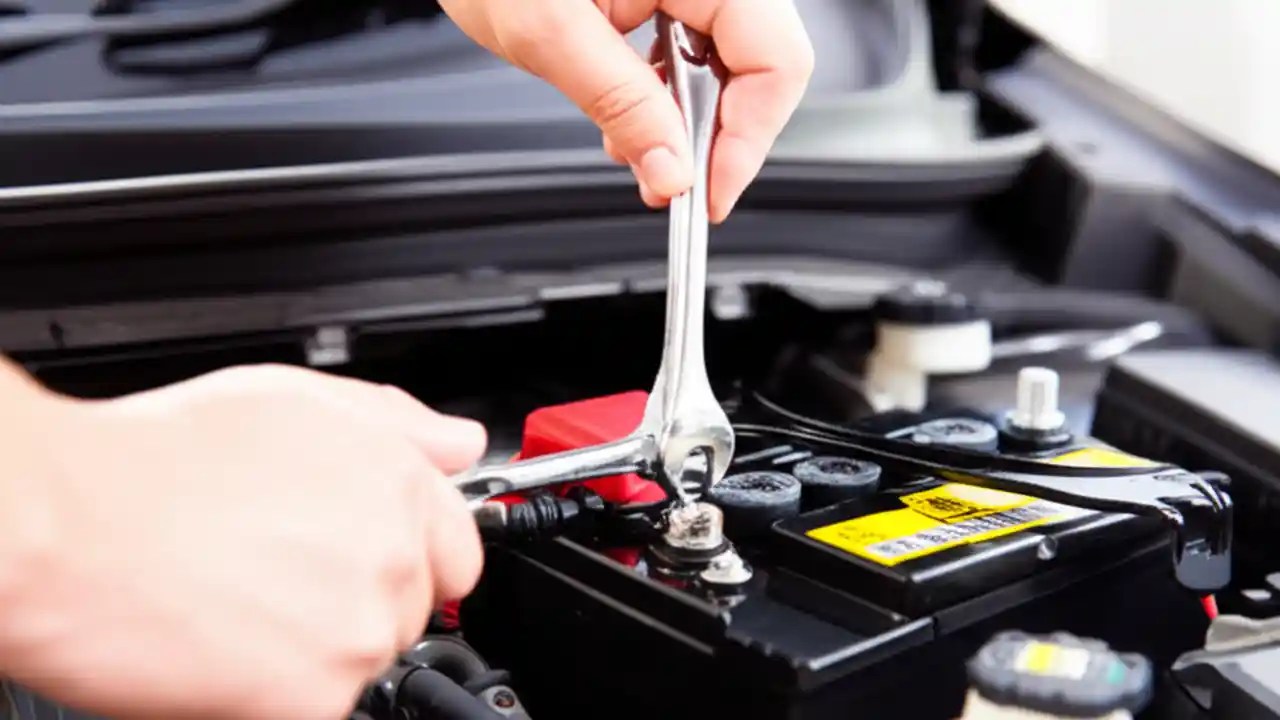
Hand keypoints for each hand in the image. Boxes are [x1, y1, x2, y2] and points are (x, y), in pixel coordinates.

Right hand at [0, 364, 484, 719]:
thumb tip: (460, 443)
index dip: (410, 555)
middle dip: (353, 598)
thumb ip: (396, 422)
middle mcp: (392, 557)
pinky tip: (222, 645)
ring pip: (362, 660)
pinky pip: (318, 707)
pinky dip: (274, 693)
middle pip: (408, 607)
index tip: (365, 561)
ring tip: (236, 599)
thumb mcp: (291, 399)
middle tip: (274, 573)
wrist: (65, 527)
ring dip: (313, 648)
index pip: (458, 549)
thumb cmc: (157, 458)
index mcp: (398, 484)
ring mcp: (357, 631)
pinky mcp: (315, 699)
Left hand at [440, 0, 814, 221]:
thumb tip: (673, 174)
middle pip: (762, 62)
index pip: (775, 57)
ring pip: (733, 60)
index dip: (750, 136)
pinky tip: (635, 116)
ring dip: (693, 119)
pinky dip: (673, 90)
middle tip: (676, 186)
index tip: (711, 194)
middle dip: (720, 135)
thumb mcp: (548, 31)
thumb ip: (620, 103)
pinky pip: (699, 43)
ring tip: (641, 153)